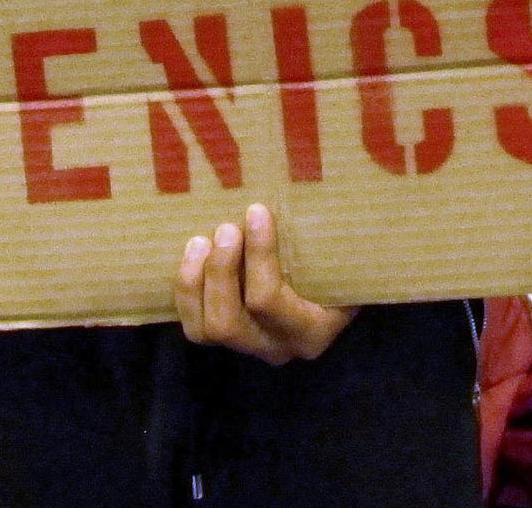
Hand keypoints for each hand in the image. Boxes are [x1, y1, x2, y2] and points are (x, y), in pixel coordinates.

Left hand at [175, 203, 353, 364]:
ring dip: (194, 282)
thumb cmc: (341, 268)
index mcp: (312, 331)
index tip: (256, 211)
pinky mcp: (226, 338)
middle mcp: (277, 348)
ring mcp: (248, 347)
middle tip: (226, 228)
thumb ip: (331, 240)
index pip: (269, 301)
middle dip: (219, 272)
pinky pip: (194, 326)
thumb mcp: (345, 260)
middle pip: (228, 324)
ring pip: (204, 330)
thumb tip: (323, 184)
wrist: (332, 296)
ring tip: (200, 240)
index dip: (257, 254)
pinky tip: (193, 254)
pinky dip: (186, 290)